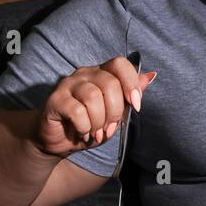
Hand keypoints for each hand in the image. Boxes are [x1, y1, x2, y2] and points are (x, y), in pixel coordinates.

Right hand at [34, 57, 157, 157]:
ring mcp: (68, 84)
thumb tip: (151, 76)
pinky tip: (82, 132)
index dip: (131, 83)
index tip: (136, 106)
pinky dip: (84, 127)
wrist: (60, 142)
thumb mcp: (116, 113)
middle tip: (108, 127)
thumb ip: (131, 95)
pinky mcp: (55, 99)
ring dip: (98, 121)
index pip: (120, 64)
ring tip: (95, 132)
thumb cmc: (89, 125)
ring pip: (93, 97)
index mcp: (101, 73)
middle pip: (109, 83)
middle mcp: (84, 74)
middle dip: (114, 111)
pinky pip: (77, 111)